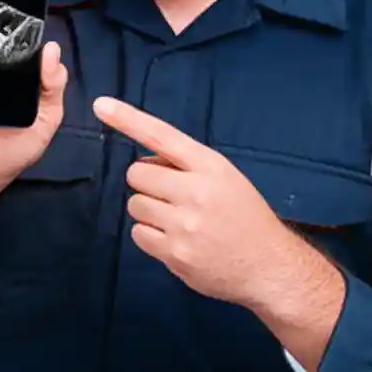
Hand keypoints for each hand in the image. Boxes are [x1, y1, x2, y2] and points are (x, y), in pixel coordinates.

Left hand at [92, 96, 309, 310]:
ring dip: (148, 211)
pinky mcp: (175, 253)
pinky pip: (138, 234)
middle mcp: (196, 191)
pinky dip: (150, 236)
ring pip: (135, 204)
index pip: (162, 136)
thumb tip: (144, 164)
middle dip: (147, 183)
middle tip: (171, 197)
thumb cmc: (244, 217)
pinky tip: (175, 240)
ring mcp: (184, 224)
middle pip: (137, 173)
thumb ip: (187, 167)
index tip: (101, 105)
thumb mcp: (225, 179)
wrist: (270, 267)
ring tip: (178, 221)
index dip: (128, 119)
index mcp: (211, 166)